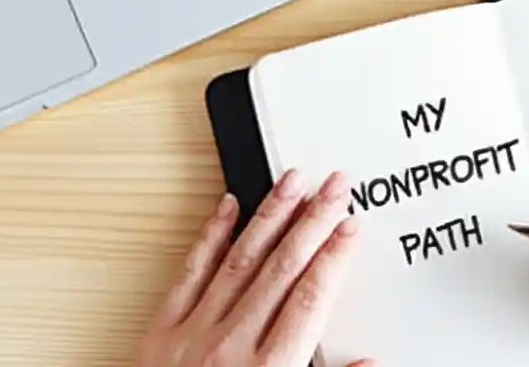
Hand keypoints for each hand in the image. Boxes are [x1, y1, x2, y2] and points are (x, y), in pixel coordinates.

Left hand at [138, 170, 373, 366]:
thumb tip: (369, 363)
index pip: (311, 298)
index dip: (334, 256)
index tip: (350, 225)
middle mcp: (231, 346)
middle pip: (282, 268)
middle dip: (313, 220)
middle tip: (333, 184)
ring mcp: (193, 334)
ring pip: (240, 260)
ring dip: (269, 215)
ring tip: (290, 180)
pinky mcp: (159, 333)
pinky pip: (189, 273)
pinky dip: (210, 237)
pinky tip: (227, 206)